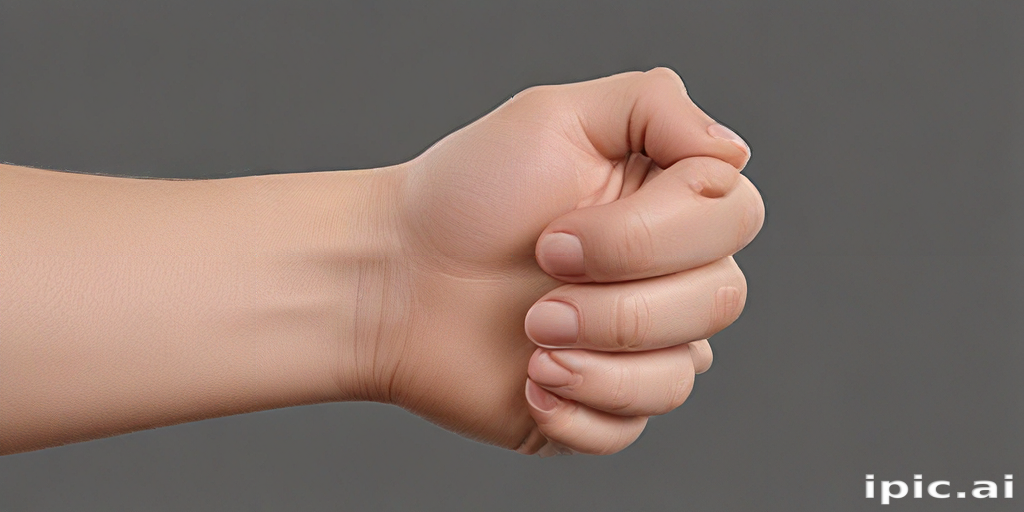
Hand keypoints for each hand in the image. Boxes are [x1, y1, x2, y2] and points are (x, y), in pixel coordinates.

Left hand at [353, 68, 763, 454]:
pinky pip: (633, 427)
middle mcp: (666, 273)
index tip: (552, 236)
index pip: (734, 217)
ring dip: (598, 360)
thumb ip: (654, 106)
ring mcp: (636, 345)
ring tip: (528, 342)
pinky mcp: (600, 404)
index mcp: (667, 201)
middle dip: (620, 304)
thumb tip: (733, 151)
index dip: (650, 237)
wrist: (389, 278)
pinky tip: (529, 384)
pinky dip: (579, 410)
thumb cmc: (463, 194)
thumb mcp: (552, 116)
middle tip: (538, 290)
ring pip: (683, 373)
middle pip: (721, 299)